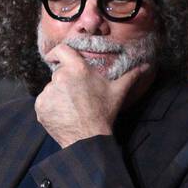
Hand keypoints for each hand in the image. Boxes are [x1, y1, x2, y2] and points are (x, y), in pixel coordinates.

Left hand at [34, 44, 149, 147]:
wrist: (88, 137)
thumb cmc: (104, 112)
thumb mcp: (118, 92)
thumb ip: (131, 76)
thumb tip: (146, 66)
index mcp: (78, 69)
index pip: (61, 50)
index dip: (59, 53)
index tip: (60, 58)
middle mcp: (60, 77)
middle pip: (59, 72)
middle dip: (66, 80)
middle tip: (78, 93)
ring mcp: (48, 92)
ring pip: (51, 88)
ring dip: (59, 94)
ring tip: (72, 106)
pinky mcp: (40, 106)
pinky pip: (44, 102)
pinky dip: (52, 106)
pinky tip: (64, 114)